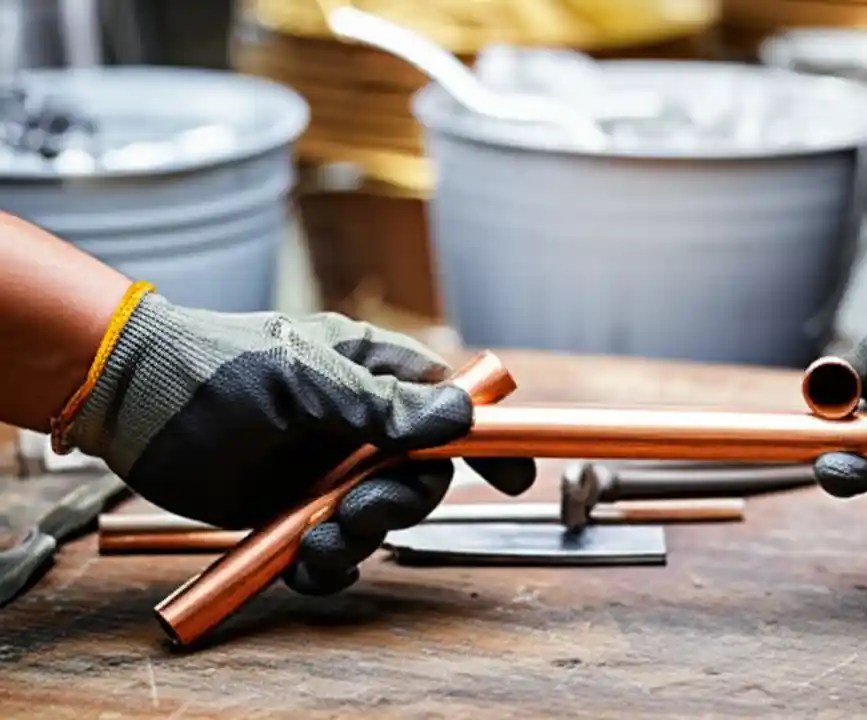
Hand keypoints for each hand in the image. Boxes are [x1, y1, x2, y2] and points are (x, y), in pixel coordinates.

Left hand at [57, 289, 535, 594]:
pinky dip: (325, 565)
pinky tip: (299, 561)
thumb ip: (380, 404)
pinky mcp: (292, 508)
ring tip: (311, 540)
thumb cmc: (215, 368)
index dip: (486, 441)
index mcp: (372, 375)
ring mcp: (326, 469)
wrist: (130, 401)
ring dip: (356, 541)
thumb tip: (460, 414)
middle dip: (397, 504)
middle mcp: (358, 425)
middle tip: (358, 513)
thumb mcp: (303, 380)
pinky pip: (334, 549)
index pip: (450, 408)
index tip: (514, 475)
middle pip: (420, 477)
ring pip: (378, 520)